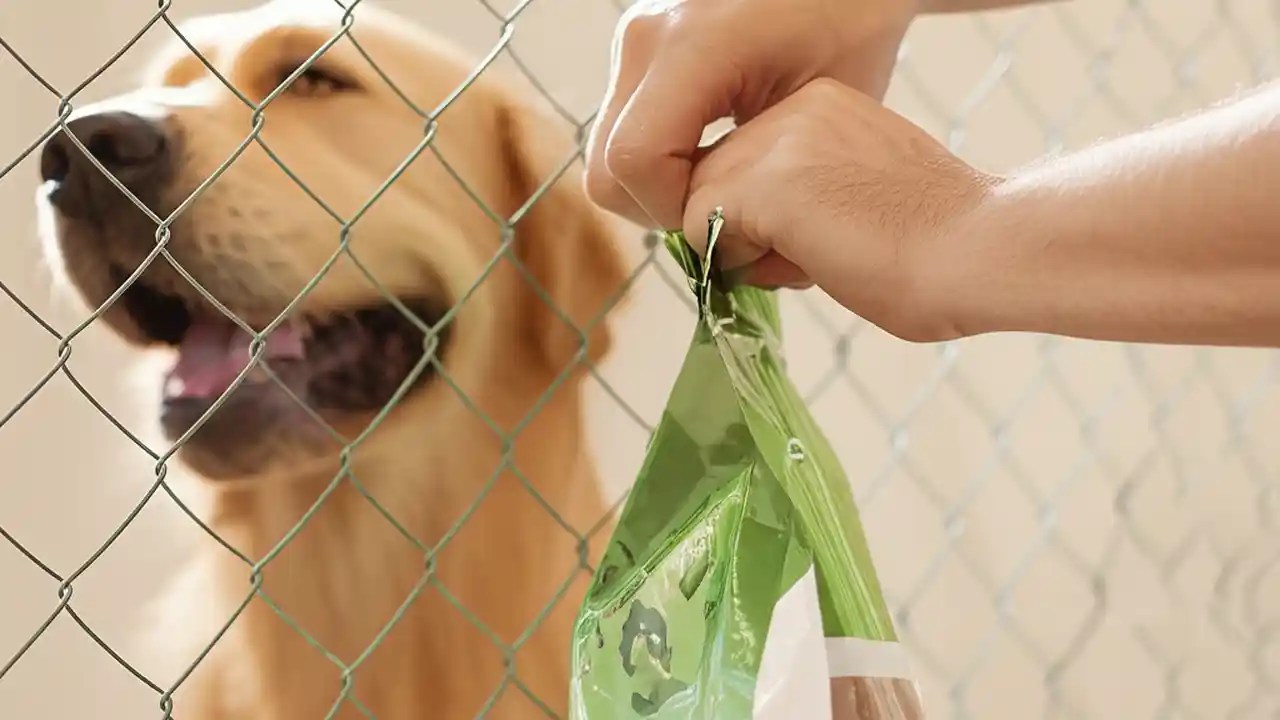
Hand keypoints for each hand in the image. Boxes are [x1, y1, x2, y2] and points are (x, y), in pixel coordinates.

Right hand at [585, 0, 918, 229]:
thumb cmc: (852, 25)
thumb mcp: (820, 109)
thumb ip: (760, 180)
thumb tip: (718, 245)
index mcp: (690, 47)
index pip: (635, 163)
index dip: (674, 212)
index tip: (727, 221)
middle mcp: (644, 39)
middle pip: (606, 172)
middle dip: (660, 209)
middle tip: (725, 213)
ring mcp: (632, 43)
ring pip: (608, 160)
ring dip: (658, 188)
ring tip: (723, 183)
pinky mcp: (635, 52)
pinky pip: (625, 132)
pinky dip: (660, 161)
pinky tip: (714, 155)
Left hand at [684, 79, 996, 342]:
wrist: (978, 252)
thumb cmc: (933, 247)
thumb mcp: (854, 195)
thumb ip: (801, 195)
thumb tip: (737, 234)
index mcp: (820, 106)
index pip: (745, 164)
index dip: (765, 218)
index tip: (826, 238)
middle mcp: (793, 109)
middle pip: (712, 181)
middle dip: (744, 232)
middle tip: (818, 256)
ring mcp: (774, 140)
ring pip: (699, 206)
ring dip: (741, 249)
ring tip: (818, 258)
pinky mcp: (762, 183)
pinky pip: (697, 231)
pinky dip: (736, 263)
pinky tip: (807, 262)